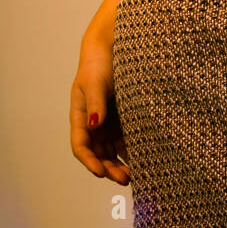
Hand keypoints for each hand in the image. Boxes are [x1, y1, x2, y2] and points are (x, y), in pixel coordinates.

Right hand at [70, 28, 129, 184]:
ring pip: (113, 152)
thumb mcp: (95, 82)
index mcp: (80, 116)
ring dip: (122, 165)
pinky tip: (146, 161)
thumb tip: (95, 125)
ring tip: (137, 175)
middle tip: (125, 179)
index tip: (101, 173)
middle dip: (109, 169)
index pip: (81, 146)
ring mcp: (110, 123)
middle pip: (98, 154)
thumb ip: (95, 103)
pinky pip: (128, 142)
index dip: (89, 162)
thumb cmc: (99, 63)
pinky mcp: (125, 120)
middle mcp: (94, 124)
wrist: (117, 48)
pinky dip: (133, 153)